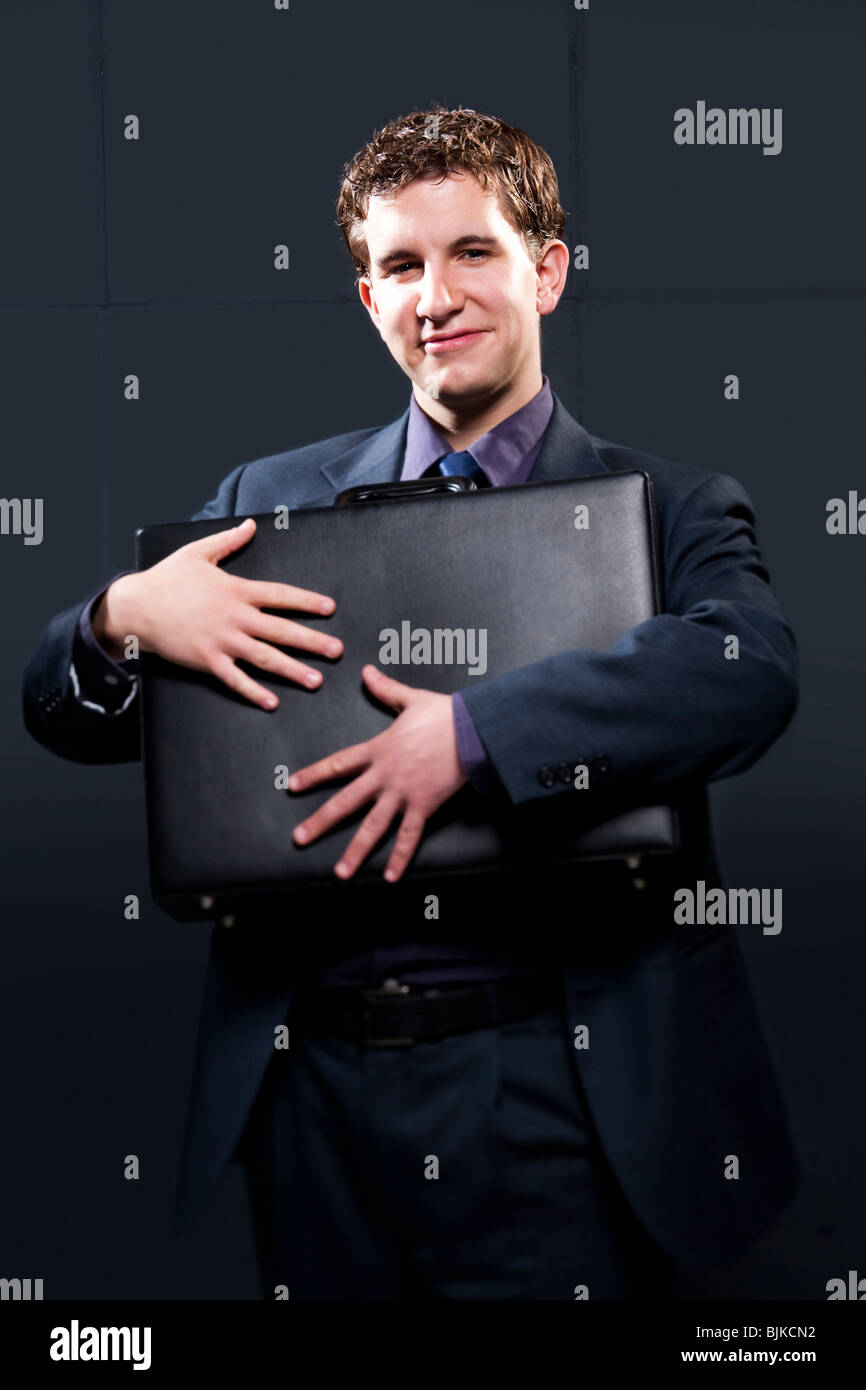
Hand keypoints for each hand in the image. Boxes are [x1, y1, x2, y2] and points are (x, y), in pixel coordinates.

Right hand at [93, 518, 341, 708]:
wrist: (136, 606)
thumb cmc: (166, 578)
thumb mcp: (198, 552)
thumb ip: (228, 541)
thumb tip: (251, 525)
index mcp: (236, 590)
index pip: (280, 595)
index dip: (307, 602)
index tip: (330, 608)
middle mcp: (234, 617)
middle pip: (281, 630)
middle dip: (312, 641)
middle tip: (337, 650)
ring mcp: (222, 640)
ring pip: (265, 657)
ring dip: (293, 670)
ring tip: (316, 680)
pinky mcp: (207, 660)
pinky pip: (235, 679)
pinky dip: (253, 691)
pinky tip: (272, 702)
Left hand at [289, 665, 468, 881]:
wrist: (472, 729)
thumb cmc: (444, 714)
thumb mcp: (410, 699)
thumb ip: (385, 689)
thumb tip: (367, 671)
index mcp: (378, 750)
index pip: (337, 764)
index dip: (313, 775)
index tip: (292, 786)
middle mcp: (384, 775)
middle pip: (346, 802)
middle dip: (320, 821)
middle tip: (298, 838)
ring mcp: (403, 793)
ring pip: (373, 826)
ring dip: (355, 851)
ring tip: (339, 873)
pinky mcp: (424, 805)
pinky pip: (409, 836)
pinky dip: (400, 857)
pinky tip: (389, 877)